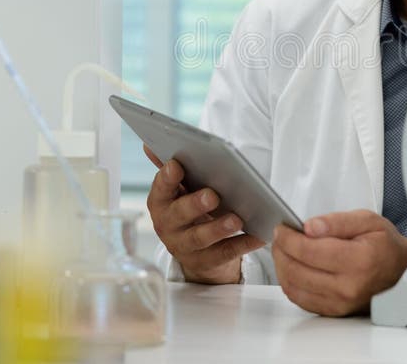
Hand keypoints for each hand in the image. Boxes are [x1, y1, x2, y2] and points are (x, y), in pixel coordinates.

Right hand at [145, 147, 264, 283]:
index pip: (160, 189)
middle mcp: (168, 226)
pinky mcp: (206, 261)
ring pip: (201, 237)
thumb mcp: (179, 190)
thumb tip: (149, 145)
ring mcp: (185, 247)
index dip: (167, 178)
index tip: (176, 165)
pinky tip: (258, 236)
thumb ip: (171, 170)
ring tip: (236, 219)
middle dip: (195, 204)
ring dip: (218, 227)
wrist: (196, 251)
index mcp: (161, 203)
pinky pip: (225, 253)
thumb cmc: (188, 210)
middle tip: (213, 195)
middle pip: (179, 215)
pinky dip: (242, 244)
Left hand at [272, 210, 406, 316]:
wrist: (402, 272)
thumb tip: (309, 227)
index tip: (282, 228)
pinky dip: (290, 283)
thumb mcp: (367, 220)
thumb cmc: (385, 245)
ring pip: (293, 287)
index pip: (308, 250)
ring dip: (281, 267)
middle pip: (296, 270)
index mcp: (358, 260)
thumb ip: (337, 221)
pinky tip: (292, 267)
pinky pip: (300, 300)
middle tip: (280, 237)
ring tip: (284, 250)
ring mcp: (340, 303)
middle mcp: (348, 287)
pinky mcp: (334, 311)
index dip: (288, 238)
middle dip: (280, 250)